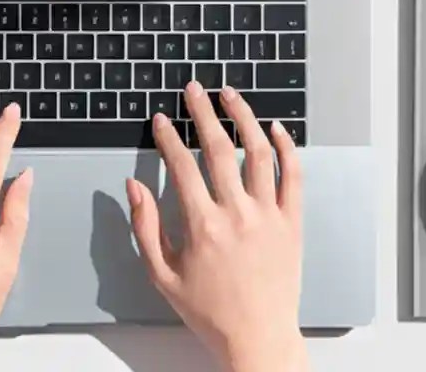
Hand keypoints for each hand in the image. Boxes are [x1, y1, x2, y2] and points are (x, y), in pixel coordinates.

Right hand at [127, 82, 305, 371]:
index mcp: (202, 226)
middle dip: (202, 112)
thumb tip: (133, 187)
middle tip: (193, 89)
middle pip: (219, 148)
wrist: (257, 335)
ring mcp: (268, 215)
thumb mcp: (162, 275)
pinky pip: (292, 175)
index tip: (160, 120)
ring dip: (244, 118)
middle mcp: (237, 214)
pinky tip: (275, 128)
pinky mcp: (292, 221)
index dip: (167, 138)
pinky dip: (286, 147)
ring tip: (230, 95)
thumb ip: (145, 228)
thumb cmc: (208, 311)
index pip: (182, 166)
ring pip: (258, 153)